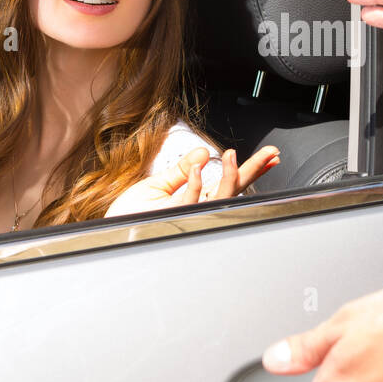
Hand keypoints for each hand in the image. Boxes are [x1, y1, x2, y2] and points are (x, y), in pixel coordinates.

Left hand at [104, 145, 280, 217]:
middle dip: (254, 171)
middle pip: (235, 189)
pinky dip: (197, 181)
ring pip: (220, 195)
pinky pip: (193, 198)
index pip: (230, 182)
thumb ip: (182, 169)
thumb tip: (203, 152)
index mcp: (197, 198)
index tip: (269, 157)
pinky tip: (199, 166)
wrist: (110, 229)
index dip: (250, 169)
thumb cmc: (129, 214)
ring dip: (230, 174)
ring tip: (231, 154)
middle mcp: (198, 208)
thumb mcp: (158, 184)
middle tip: (272, 154)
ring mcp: (188, 213)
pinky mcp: (174, 215)